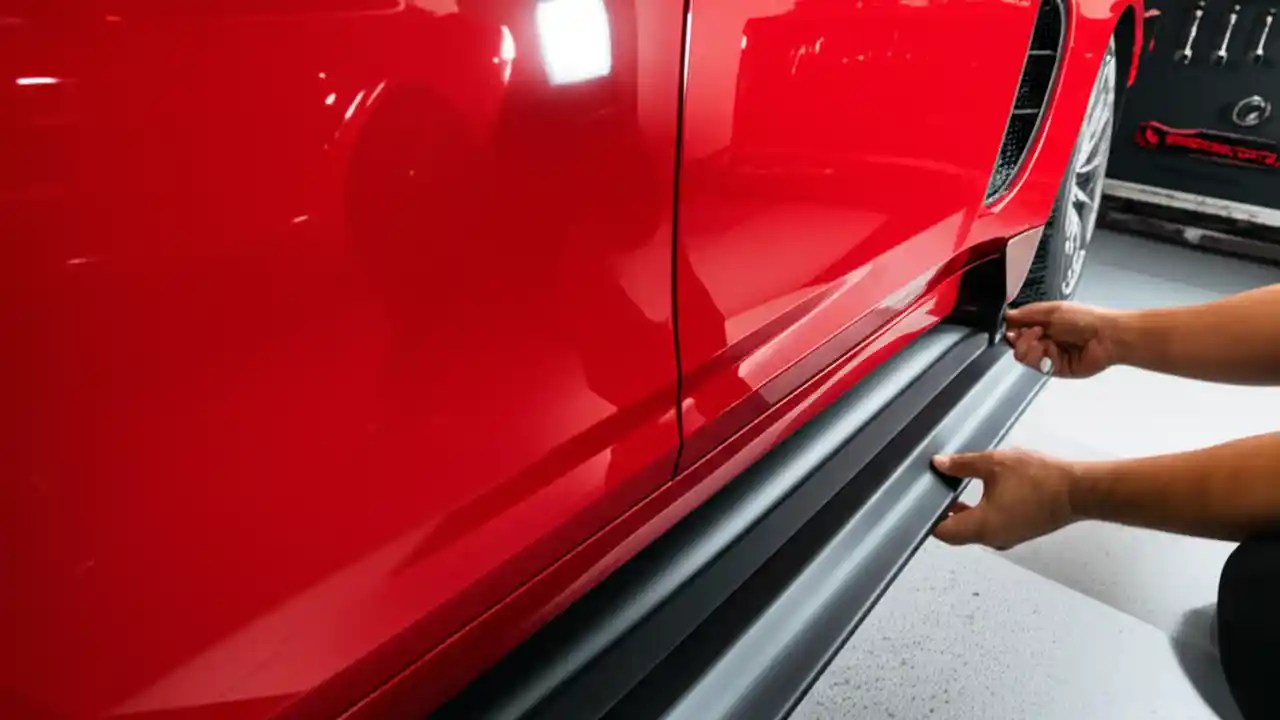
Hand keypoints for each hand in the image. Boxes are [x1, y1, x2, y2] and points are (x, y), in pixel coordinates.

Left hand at [931, 450, 1078, 549]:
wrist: (1079, 491)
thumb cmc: (1041, 479)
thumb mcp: (994, 463)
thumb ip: (962, 464)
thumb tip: (939, 463)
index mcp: (982, 527)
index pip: (942, 532)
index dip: (929, 517)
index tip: (923, 501)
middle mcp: (993, 539)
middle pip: (956, 533)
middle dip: (946, 513)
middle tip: (938, 491)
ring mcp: (1007, 538)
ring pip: (974, 530)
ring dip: (964, 513)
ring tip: (957, 488)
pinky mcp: (1019, 533)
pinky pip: (991, 527)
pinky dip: (982, 514)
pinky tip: (984, 493)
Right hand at [1005, 302, 1117, 377]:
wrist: (1105, 336)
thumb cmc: (1086, 319)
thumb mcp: (1052, 309)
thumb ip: (1027, 313)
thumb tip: (1007, 315)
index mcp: (1043, 323)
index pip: (1017, 328)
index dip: (1010, 328)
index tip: (1010, 325)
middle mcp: (1045, 339)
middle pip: (1016, 344)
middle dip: (1019, 337)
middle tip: (1031, 331)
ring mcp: (1049, 355)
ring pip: (1023, 356)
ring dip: (1027, 346)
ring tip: (1041, 337)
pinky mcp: (1054, 369)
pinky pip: (1035, 365)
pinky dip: (1037, 355)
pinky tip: (1047, 348)